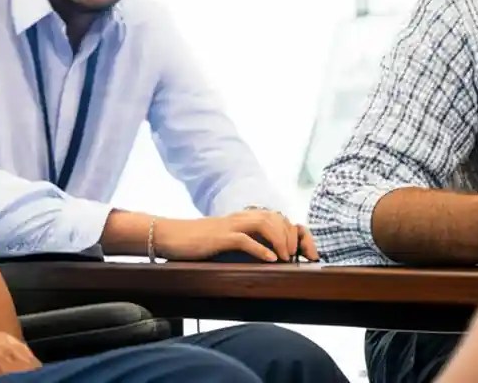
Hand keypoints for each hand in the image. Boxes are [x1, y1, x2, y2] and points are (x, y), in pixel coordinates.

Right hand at [155, 211, 319, 262]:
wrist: (171, 235)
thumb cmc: (198, 241)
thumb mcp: (226, 240)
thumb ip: (245, 242)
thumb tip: (268, 256)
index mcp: (244, 218)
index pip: (277, 217)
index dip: (295, 232)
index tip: (306, 251)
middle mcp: (240, 217)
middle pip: (276, 218)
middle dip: (292, 236)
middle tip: (299, 257)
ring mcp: (230, 226)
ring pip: (265, 224)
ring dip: (281, 241)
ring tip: (288, 257)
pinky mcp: (220, 237)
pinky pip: (245, 240)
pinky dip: (261, 249)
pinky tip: (272, 260)